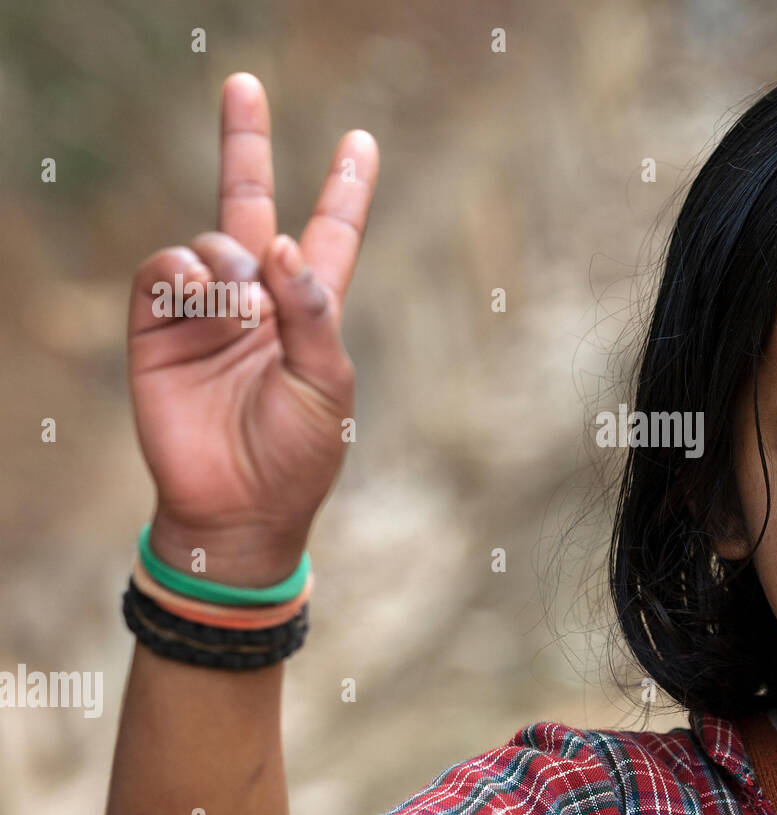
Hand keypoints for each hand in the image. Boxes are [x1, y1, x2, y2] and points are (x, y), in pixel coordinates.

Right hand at [127, 74, 378, 584]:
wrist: (236, 510)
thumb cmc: (298, 455)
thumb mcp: (329, 385)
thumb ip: (313, 311)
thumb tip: (281, 241)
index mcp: (310, 312)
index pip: (330, 235)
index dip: (344, 189)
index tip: (360, 141)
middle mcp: (258, 301)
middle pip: (251, 205)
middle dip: (246, 143)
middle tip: (245, 84)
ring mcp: (206, 311)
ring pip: (210, 240)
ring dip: (229, 260)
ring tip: (241, 307)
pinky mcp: (158, 328)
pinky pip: (164, 270)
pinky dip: (183, 271)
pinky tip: (205, 295)